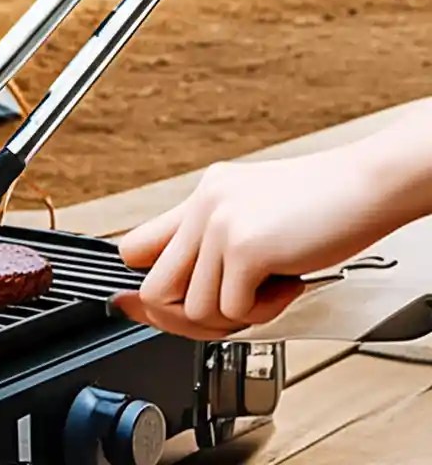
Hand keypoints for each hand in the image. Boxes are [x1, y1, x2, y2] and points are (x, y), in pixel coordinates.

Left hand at [113, 148, 402, 339]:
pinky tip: (288, 286)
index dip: (142, 289)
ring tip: (270, 292)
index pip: (133, 249)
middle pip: (154, 290)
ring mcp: (219, 226)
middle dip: (185, 319)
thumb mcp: (254, 209)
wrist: (370, 184)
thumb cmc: (324, 202)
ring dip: (235, 315)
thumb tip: (187, 290)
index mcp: (200, 197)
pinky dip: (264, 312)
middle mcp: (202, 208)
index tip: (161, 310)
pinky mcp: (245, 247)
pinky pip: (233, 309)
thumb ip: (216, 240)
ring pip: (195, 308)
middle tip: (227, 314)